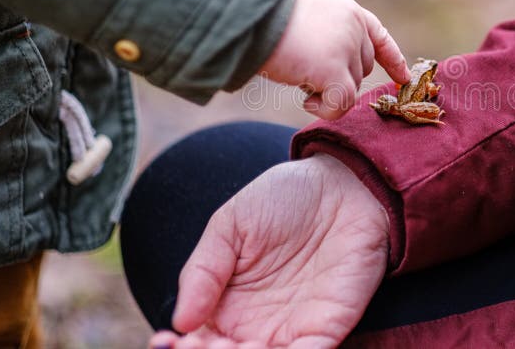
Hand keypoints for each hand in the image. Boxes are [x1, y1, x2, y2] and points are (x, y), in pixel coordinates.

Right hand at [149, 154, 390, 348]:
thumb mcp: (230, 225)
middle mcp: (256, 326)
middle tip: (204, 344)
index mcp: (225, 305)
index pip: (197, 343)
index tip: (170, 341)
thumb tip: (181, 321)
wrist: (344, 182)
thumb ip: (203, 270)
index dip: (180, 348)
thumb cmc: (285, 198)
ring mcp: (293, 329)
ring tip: (233, 346)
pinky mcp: (329, 328)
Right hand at [260, 0, 409, 119]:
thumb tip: (332, 72)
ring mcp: (347, 47)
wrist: (249, 18)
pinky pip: (342, 104)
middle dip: (337, 80)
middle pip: (360, 70)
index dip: (392, 59)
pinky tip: (307, 101)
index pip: (378, 36)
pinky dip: (326, 110)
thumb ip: (326, 37)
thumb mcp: (303, 18)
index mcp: (346, 9)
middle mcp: (353, 25)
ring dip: (326, 93)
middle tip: (303, 73)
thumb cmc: (262, 20)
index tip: (404, 78)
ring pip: (352, 89)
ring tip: (297, 76)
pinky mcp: (335, 69)